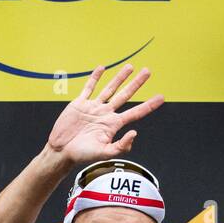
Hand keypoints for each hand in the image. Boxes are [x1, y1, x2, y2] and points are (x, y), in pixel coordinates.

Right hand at [45, 63, 163, 166]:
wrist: (61, 150)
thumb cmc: (82, 155)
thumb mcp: (104, 153)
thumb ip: (120, 146)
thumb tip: (135, 132)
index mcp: (113, 125)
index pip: (135, 112)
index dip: (149, 105)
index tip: (161, 97)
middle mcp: (105, 114)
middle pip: (125, 95)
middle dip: (137, 83)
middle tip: (148, 72)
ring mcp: (93, 107)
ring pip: (110, 89)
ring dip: (120, 77)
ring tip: (130, 67)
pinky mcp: (80, 104)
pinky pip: (89, 88)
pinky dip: (95, 78)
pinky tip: (102, 68)